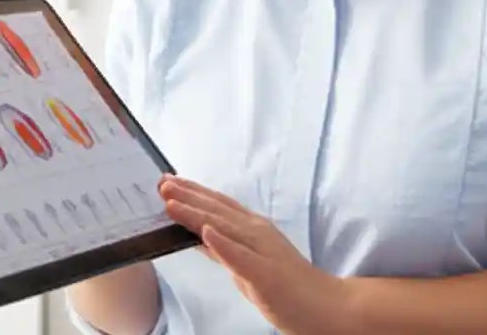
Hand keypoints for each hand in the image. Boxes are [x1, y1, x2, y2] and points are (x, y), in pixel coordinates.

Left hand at [159, 174, 354, 334]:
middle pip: (217, 210)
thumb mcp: (247, 264)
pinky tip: (206, 231)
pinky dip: (223, 243)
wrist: (325, 306)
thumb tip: (198, 236)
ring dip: (196, 213)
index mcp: (254, 229)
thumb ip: (224, 250)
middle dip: (187, 196)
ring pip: (224, 227)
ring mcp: (262, 251)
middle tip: (161, 182)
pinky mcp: (266, 273)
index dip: (192, 192)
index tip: (168, 181)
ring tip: (172, 201)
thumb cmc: (289, 287)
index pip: (218, 206)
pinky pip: (241, 256)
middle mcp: (257, 233)